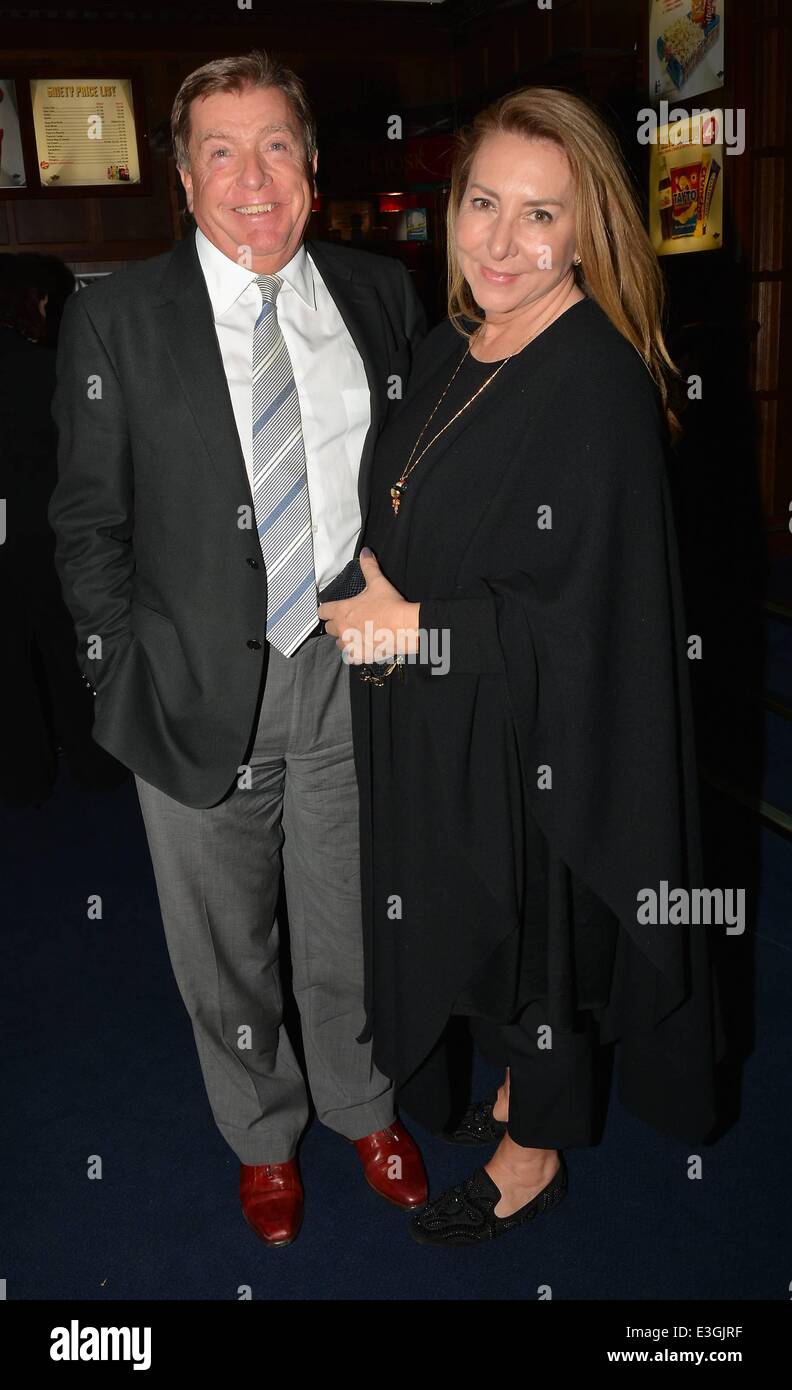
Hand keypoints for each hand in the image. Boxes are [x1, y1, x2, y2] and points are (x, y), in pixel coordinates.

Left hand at [318, 549, 420, 663]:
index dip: (326, 609)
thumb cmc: (390, 606)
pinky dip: (354, 653)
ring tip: (356, 634)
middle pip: (329, 629)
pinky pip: (350, 657)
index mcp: (342, 611)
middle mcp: (342, 629)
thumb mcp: (378, 583)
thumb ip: (369, 567)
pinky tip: (362, 647)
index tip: (332, 609)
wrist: (404, 627)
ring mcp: (351, 644)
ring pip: (339, 644)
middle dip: (336, 625)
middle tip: (348, 621)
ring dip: (344, 639)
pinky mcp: (361, 656)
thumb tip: (365, 553)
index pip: (322, 611)